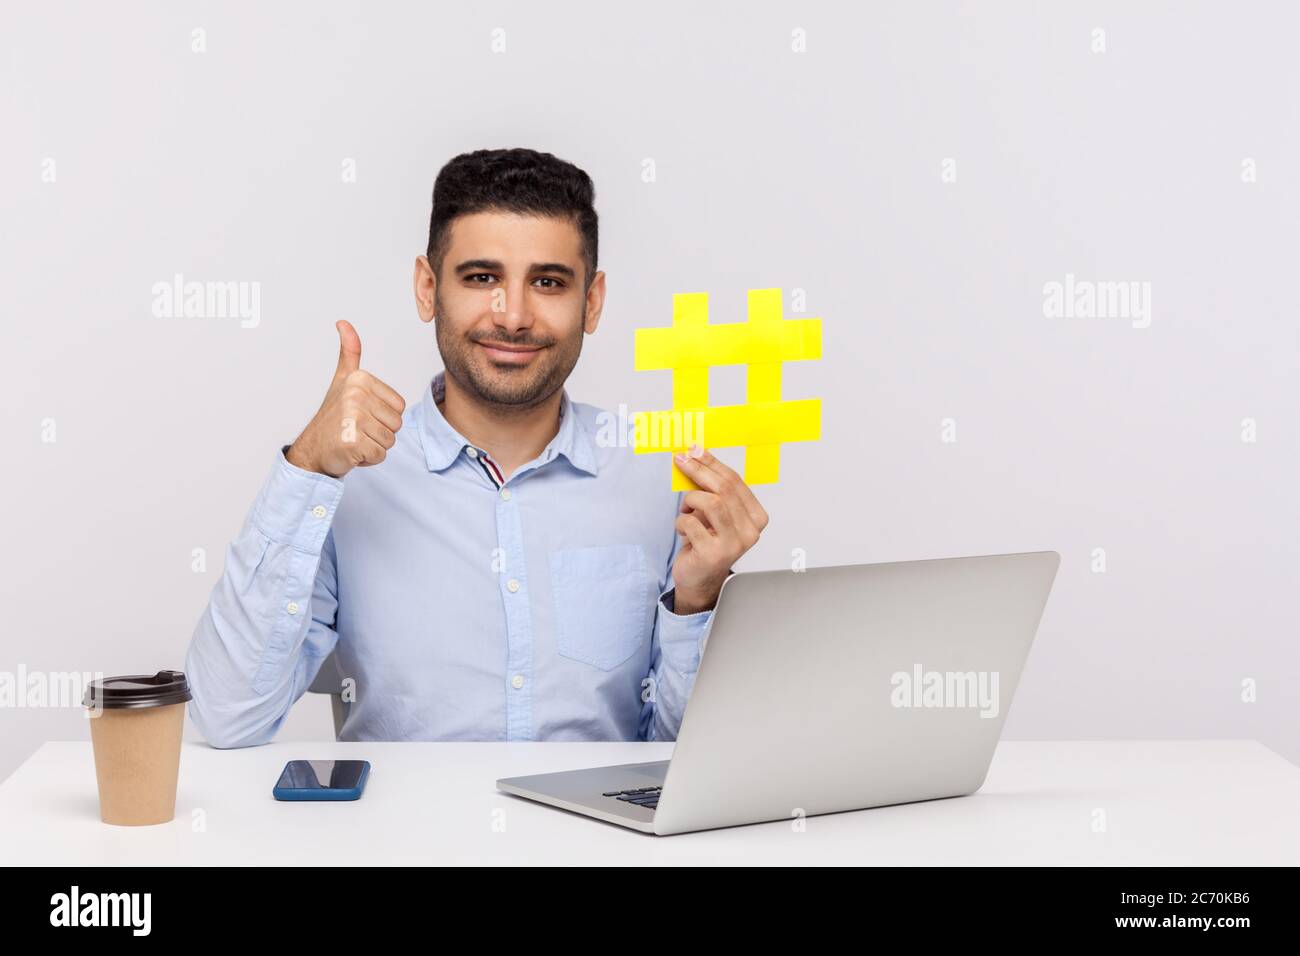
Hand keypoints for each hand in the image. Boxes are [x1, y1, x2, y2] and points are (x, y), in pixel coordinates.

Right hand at [285, 320, 406, 478]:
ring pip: (390, 441)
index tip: (361, 415)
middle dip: (380, 433)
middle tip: (357, 430)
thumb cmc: (333, 417)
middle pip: (397, 424)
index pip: (399, 407)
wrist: (312, 450)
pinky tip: (351, 451)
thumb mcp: (343, 380)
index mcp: (359, 380)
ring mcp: (353, 419)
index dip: (384, 416)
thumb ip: (349, 352)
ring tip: (354, 439)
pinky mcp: (352, 442)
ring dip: (374, 446)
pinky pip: (380, 455)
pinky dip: (368, 459)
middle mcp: (355, 396)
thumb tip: (344, 323)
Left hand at [669, 445, 768, 613]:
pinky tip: (685, 532)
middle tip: (680, 460)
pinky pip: (691, 523)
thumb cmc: (707, 540)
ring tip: (686, 510)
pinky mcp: (714, 554)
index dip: (712, 463)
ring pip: (709, 503)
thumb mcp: (715, 512)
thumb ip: (712, 489)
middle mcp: (751, 531)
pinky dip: (681, 522)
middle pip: (723, 489)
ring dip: (690, 501)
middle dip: (698, 470)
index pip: (735, 481)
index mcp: (756, 517)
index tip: (694, 450)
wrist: (700, 578)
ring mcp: (734, 544)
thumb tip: (694, 455)